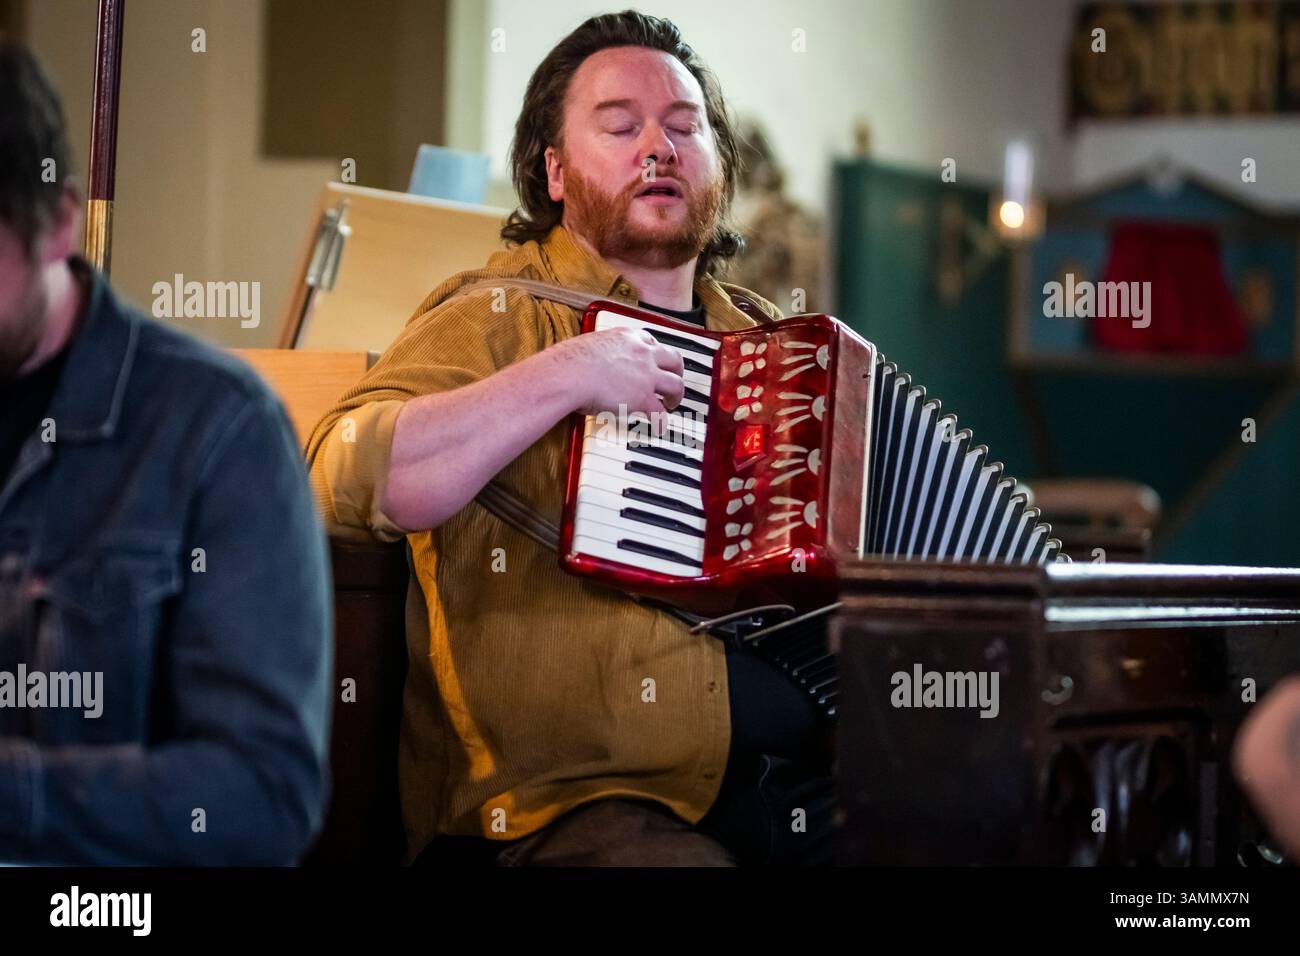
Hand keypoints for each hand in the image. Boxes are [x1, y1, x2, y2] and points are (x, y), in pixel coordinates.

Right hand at [561, 326, 685, 422]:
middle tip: (674, 380)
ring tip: (671, 404)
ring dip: (676, 396)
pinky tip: (659, 427)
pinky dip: (661, 422)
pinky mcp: (643, 397)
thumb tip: (590, 365)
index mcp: (627, 337)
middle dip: (677, 371)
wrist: (569, 374)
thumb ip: (598, 354)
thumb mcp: (588, 347)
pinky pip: (660, 412)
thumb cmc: (569, 363)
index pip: (650, 341)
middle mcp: (642, 352)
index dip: (655, 354)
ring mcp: (646, 374)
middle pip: (673, 359)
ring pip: (676, 384)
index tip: (654, 361)